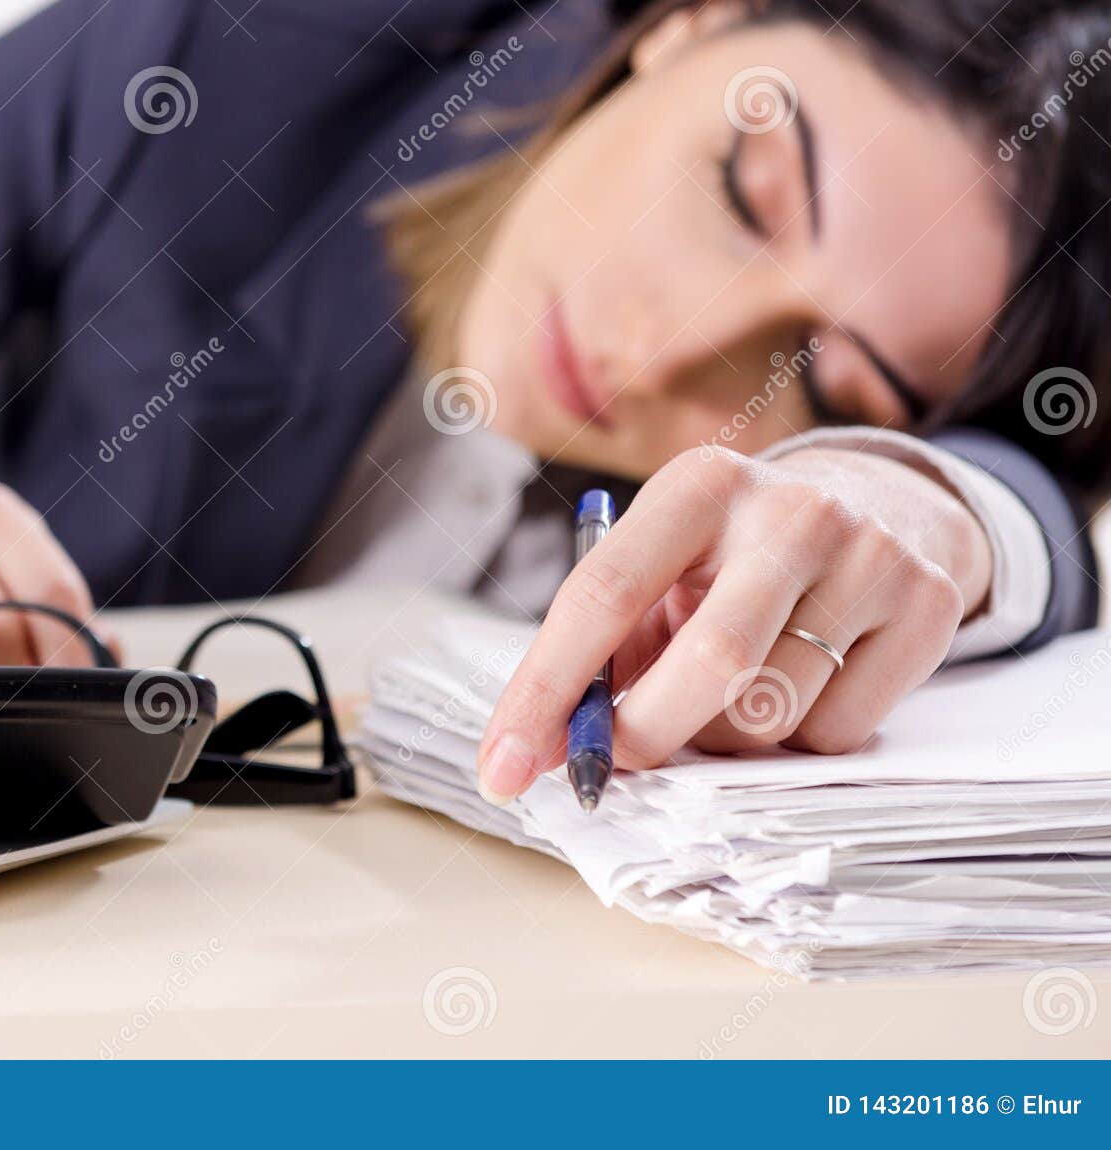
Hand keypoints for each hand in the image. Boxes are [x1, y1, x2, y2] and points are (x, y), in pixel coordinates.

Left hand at [477, 446, 991, 803]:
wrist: (884, 507)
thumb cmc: (736, 557)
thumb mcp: (664, 568)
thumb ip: (605, 649)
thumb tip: (543, 750)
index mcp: (697, 485)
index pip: (602, 594)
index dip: (544, 689)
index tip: (501, 766)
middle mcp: (790, 510)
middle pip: (708, 662)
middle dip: (645, 734)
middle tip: (616, 758)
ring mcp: (870, 556)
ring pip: (771, 712)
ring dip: (723, 740)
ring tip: (725, 697)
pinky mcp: (927, 609)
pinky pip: (836, 733)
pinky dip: (796, 743)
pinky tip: (800, 688)